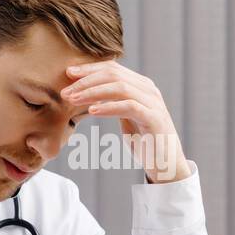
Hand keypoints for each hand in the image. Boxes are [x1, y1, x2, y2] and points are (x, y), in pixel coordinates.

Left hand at [61, 61, 191, 182]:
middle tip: (66, 90)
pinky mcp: (154, 119)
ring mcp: (153, 103)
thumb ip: (115, 103)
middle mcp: (148, 90)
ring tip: (73, 100)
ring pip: (120, 87)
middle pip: (114, 74)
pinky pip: (129, 107)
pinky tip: (92, 111)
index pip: (113, 69)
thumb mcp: (127, 118)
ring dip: (93, 92)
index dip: (89, 69)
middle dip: (86, 80)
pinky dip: (109, 107)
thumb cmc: (145, 142)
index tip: (68, 74)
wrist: (168, 165)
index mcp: (141, 86)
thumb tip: (92, 95)